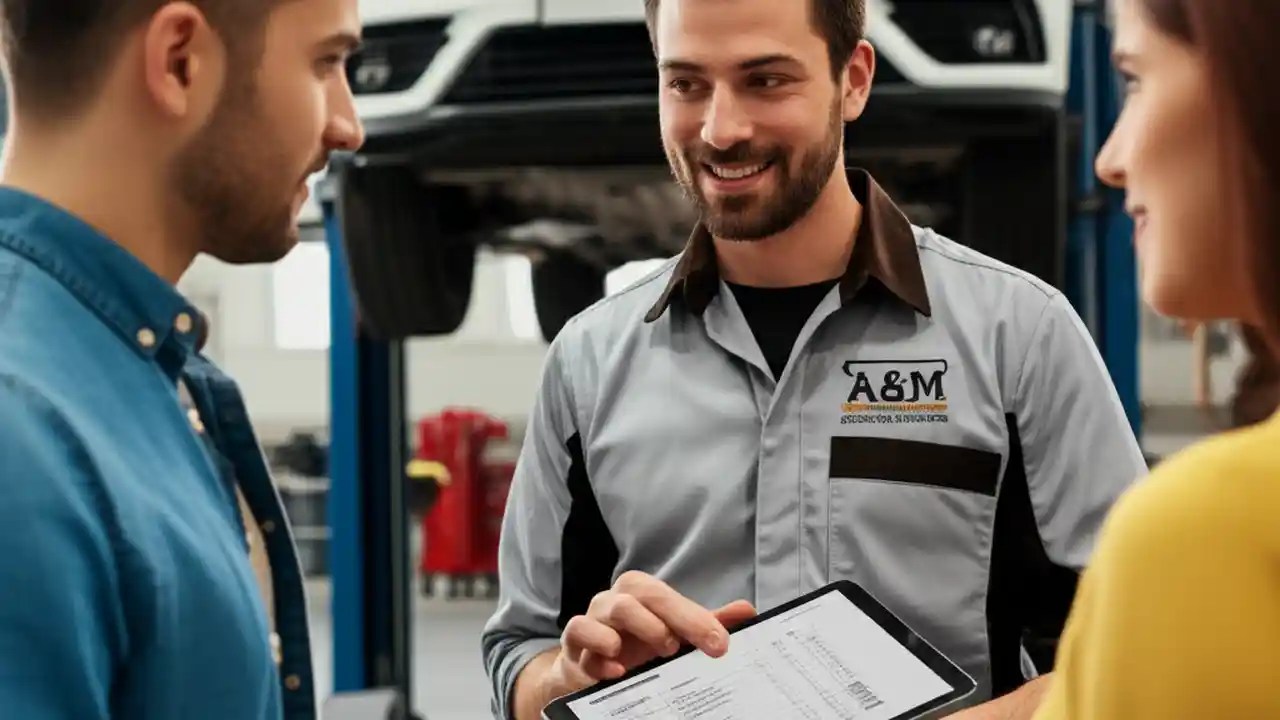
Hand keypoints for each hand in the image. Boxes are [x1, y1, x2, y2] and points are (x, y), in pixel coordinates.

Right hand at [542, 571, 755, 701]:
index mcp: (639, 592)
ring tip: (660, 652)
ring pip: (608, 611)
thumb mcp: (673, 634)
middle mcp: (612, 600)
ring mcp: (590, 621)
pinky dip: (599, 655)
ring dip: (637, 629)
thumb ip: (706, 622)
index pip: (666, 596)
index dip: (694, 617)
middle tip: (686, 646)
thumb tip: (748, 611)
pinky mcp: (573, 648)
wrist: (591, 670)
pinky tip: (619, 670)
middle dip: (669, 620)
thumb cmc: (637, 646)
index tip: (720, 643)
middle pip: (637, 596)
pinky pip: (579, 637)